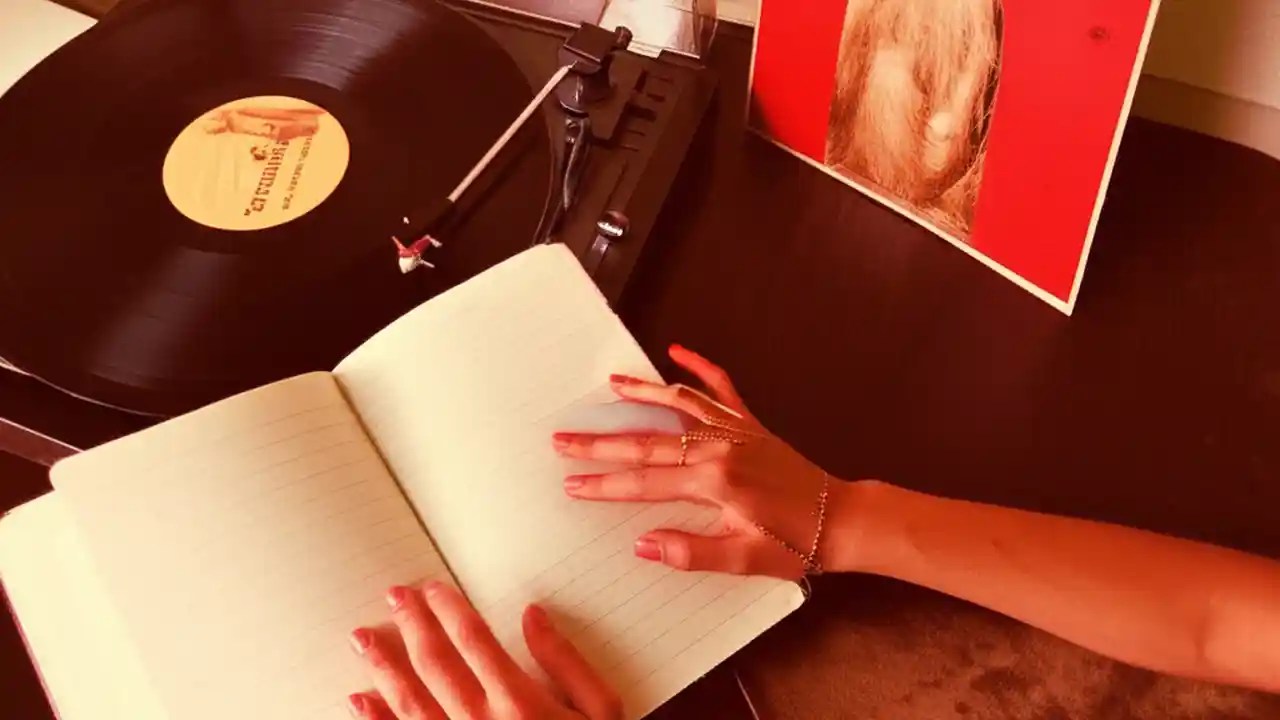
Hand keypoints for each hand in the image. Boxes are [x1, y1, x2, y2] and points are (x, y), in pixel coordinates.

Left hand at [348, 581, 620, 719]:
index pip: (473, 639)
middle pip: (434, 664)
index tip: (432, 588)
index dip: (448, 608)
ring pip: (408, 702)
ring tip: (363, 639)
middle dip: (411, 625)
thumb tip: (534, 616)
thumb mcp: (601, 709)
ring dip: (383, 667)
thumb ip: (566, 661)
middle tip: (394, 595)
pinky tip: (359, 701)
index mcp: (520, 703)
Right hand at [553, 344, 838, 578]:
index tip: (571, 483)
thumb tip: (642, 544)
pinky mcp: (752, 425)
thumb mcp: (742, 560)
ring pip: (680, 404)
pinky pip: (723, 389)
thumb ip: (691, 551)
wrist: (841, 520)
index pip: (645, 483)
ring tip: (610, 384)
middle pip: (649, 442)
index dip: (604, 485)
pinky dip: (701, 368)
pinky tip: (678, 351)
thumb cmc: (794, 545)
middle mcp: (720, 448)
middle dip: (603, 442)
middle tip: (564, 438)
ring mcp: (736, 432)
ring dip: (642, 393)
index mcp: (714, 482)